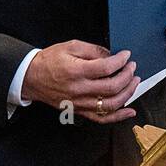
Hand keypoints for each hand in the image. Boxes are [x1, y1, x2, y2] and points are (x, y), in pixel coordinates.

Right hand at [21, 40, 139, 123]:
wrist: (31, 77)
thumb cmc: (49, 61)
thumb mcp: (70, 46)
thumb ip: (92, 50)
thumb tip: (111, 55)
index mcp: (76, 71)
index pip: (106, 68)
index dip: (121, 60)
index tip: (126, 55)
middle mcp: (79, 89)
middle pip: (112, 87)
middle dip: (128, 76)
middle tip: (132, 67)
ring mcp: (80, 103)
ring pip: (111, 104)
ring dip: (128, 93)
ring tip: (134, 82)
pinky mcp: (79, 111)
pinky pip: (101, 118)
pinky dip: (118, 116)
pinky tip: (130, 111)